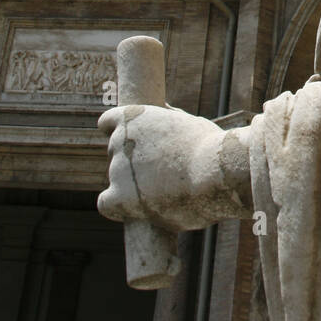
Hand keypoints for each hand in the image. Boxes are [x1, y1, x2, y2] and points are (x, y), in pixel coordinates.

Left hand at [98, 103, 227, 231]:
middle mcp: (118, 140)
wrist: (214, 172)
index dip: (122, 135)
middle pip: (115, 154)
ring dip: (134, 185)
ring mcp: (116, 169)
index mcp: (132, 117)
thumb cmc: (210, 146)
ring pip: (118, 179)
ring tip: (166, 192)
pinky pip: (106, 203)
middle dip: (133, 162)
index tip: (134, 145)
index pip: (108, 124)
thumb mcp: (189, 122)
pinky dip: (117, 206)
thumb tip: (163, 111)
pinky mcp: (120, 197)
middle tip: (161, 173)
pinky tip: (133, 209)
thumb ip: (170, 119)